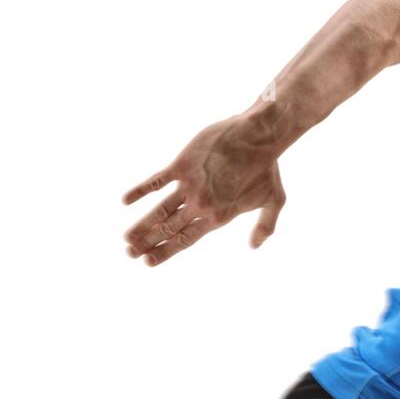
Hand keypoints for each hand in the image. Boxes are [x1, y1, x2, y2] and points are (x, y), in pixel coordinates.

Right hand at [121, 114, 286, 265]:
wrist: (258, 136)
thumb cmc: (267, 168)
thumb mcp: (274, 200)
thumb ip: (265, 226)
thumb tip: (254, 246)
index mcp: (218, 216)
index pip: (185, 240)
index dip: (165, 252)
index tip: (148, 263)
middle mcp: (200, 205)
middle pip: (168, 229)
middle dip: (148, 243)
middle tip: (130, 253)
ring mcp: (189, 185)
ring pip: (159, 210)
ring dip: (141, 225)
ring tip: (126, 239)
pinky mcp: (182, 165)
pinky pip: (156, 181)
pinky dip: (140, 190)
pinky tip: (125, 200)